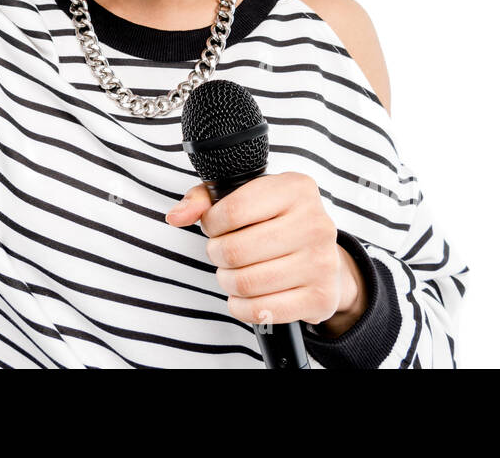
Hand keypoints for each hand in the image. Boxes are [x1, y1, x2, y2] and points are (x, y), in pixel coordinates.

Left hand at [165, 172, 362, 331]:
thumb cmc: (274, 222)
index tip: (215, 227)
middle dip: (216, 255)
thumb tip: (176, 216)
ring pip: (245, 282)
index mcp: (296, 188)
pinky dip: (240, 307)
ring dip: (227, 281)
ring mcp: (321, 262)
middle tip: (221, 252)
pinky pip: (260, 310)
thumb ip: (204, 199)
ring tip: (233, 272)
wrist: (323, 258)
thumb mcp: (245, 196)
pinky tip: (244, 295)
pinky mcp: (320, 297)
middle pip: (235, 250)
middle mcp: (315, 223)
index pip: (233, 209)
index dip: (212, 223)